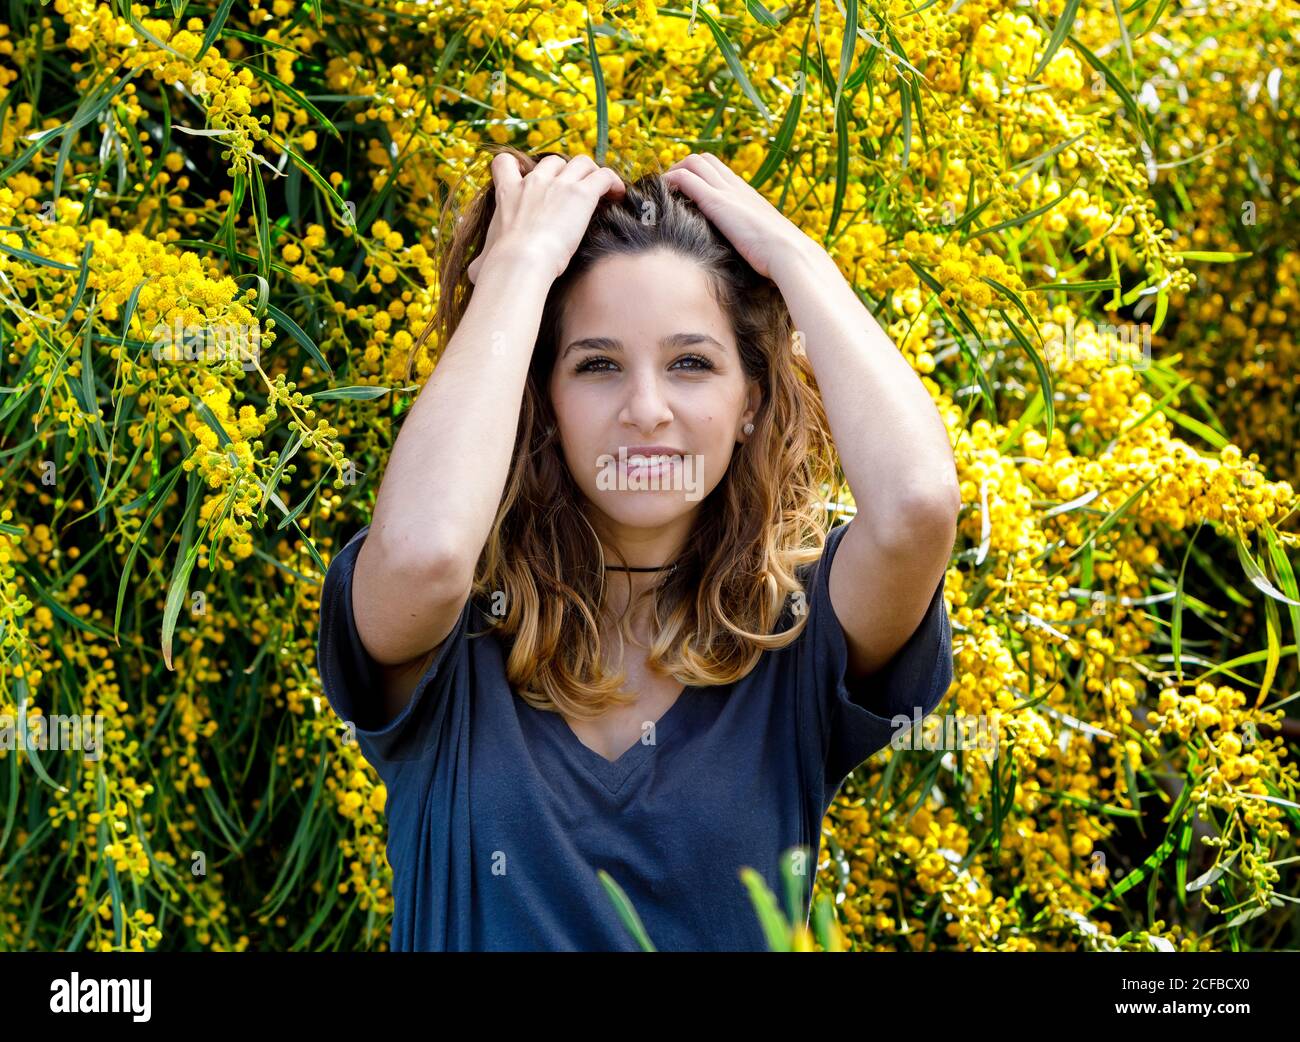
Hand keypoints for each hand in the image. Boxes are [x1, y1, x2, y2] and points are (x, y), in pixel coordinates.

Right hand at [467, 153, 626, 284]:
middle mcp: (533, 182)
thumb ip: (480, 262)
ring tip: (601, 193)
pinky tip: (617, 195)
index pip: (506, 162)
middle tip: (575, 194)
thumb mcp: (482, 260)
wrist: (520, 262)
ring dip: (592, 174)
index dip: (520, 167)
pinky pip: (604, 175)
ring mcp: (559, 184)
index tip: (531, 180)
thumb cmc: (500, 266)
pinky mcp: (581, 193)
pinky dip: (612, 182)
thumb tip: (473, 274)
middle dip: (565, 173)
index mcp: (508, 193)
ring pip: (582, 162)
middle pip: (553, 161)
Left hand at [661, 152, 813, 279]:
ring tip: (661, 193)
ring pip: (693, 161)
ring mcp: (727, 192)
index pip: (719, 170)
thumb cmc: (781, 259)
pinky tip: (661, 198)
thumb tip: (752, 264)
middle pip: (704, 159)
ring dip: (673, 172)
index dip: (698, 176)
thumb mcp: (764, 246)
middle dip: (681, 169)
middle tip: (668, 192)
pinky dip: (669, 181)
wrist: (791, 254)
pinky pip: (685, 178)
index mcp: (748, 196)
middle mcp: (737, 187)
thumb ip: (753, 245)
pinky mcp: (717, 202)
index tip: (683, 193)